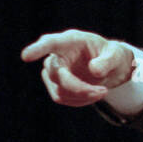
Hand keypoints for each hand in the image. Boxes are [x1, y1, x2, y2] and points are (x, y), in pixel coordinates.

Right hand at [21, 30, 136, 106]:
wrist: (109, 67)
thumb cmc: (111, 55)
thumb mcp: (116, 55)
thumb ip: (107, 61)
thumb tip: (94, 70)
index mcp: (70, 41)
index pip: (50, 43)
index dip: (38, 49)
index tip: (26, 56)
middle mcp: (57, 55)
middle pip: (56, 75)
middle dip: (79, 88)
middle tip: (104, 92)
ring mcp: (53, 71)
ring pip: (59, 90)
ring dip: (82, 96)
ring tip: (103, 92)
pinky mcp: (55, 85)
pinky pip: (62, 98)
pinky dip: (80, 100)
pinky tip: (93, 94)